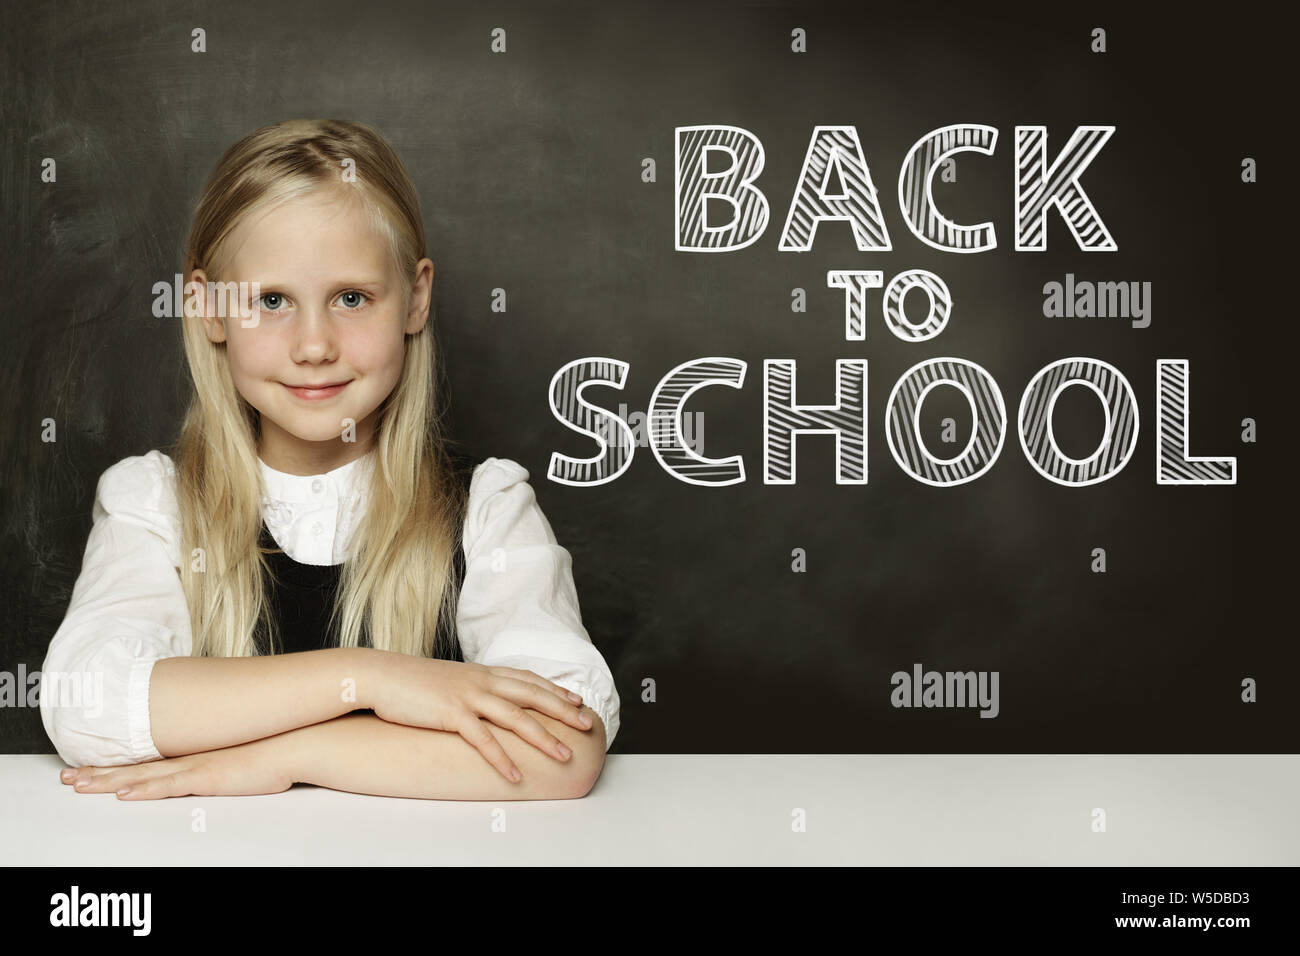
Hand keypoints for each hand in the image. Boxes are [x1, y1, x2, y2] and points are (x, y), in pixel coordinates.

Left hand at [57, 736, 293, 799]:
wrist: (296, 742)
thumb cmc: (275, 748)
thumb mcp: (241, 752)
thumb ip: (222, 756)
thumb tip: (216, 760)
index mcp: (194, 753)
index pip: (146, 761)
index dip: (115, 765)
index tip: (88, 767)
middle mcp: (189, 757)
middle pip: (135, 767)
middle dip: (97, 773)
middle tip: (66, 778)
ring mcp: (196, 766)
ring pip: (142, 775)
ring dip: (108, 781)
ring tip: (78, 785)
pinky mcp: (208, 777)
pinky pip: (169, 786)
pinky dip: (143, 789)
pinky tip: (122, 794)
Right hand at [367, 654, 595, 782]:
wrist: (379, 675)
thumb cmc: (411, 682)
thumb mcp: (449, 680)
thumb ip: (470, 688)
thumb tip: (484, 701)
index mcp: (482, 672)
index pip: (528, 679)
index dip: (555, 689)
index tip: (577, 700)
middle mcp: (481, 681)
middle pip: (532, 695)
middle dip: (563, 711)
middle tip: (586, 725)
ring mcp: (468, 696)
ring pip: (516, 718)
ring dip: (543, 738)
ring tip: (564, 756)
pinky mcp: (451, 714)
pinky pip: (483, 740)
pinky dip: (502, 759)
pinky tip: (516, 776)